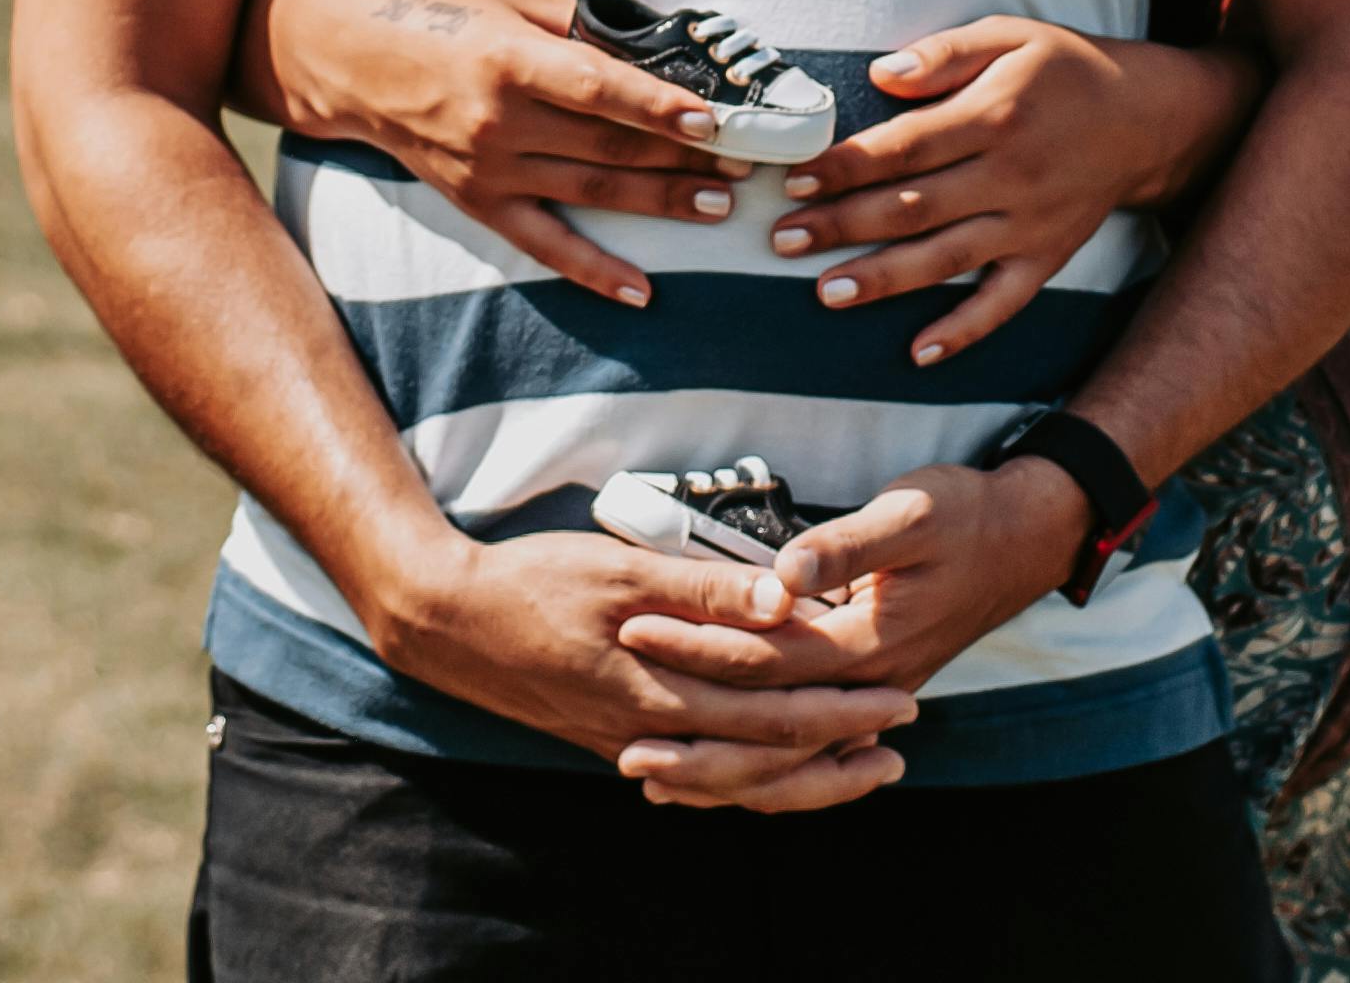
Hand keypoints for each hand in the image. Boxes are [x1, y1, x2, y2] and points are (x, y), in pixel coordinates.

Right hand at [269, 0, 744, 304]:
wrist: (353, 62)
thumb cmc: (440, 18)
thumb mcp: (510, 3)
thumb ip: (579, 25)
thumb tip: (655, 45)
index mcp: (509, 59)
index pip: (598, 87)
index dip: (658, 106)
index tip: (711, 120)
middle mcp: (499, 121)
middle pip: (607, 144)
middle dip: (681, 157)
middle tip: (743, 164)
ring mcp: (489, 170)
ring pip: (591, 191)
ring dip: (660, 202)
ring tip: (719, 206)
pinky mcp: (479, 203)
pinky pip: (544, 245)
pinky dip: (592, 271)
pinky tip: (640, 290)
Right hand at [367, 528, 918, 809]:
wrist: (448, 624)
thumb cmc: (530, 582)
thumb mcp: (617, 567)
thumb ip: (701, 587)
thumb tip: (784, 600)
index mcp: (660, 686)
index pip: (773, 710)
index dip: (841, 707)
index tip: (898, 696)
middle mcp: (651, 730)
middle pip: (765, 757)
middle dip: (840, 748)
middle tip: (902, 738)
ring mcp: (632, 743)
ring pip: (734, 780)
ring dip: (801, 777)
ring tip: (859, 769)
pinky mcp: (615, 741)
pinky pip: (696, 777)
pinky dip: (743, 782)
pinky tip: (771, 779)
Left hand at [609, 460, 1089, 800]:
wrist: (1026, 541)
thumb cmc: (964, 515)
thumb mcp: (911, 511)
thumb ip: (845, 546)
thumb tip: (783, 572)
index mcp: (871, 641)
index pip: (766, 658)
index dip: (699, 648)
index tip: (636, 631)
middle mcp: (871, 686)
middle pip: (769, 729)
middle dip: (695, 734)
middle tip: (621, 739)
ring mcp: (874, 701)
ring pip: (789, 758)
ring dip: (722, 771)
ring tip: (651, 775)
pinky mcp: (871, 700)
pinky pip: (809, 752)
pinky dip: (760, 771)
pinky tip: (715, 773)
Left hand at [768, 20, 1261, 361]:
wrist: (1146, 117)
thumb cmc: (1063, 68)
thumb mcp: (1009, 34)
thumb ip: (945, 52)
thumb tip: (881, 73)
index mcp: (994, 115)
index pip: (904, 146)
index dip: (847, 166)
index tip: (796, 179)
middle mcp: (1010, 176)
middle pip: (913, 206)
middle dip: (843, 225)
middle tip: (783, 239)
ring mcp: (1029, 224)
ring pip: (946, 259)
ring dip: (884, 279)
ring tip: (826, 293)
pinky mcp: (1047, 257)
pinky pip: (1003, 303)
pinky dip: (964, 331)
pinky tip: (919, 353)